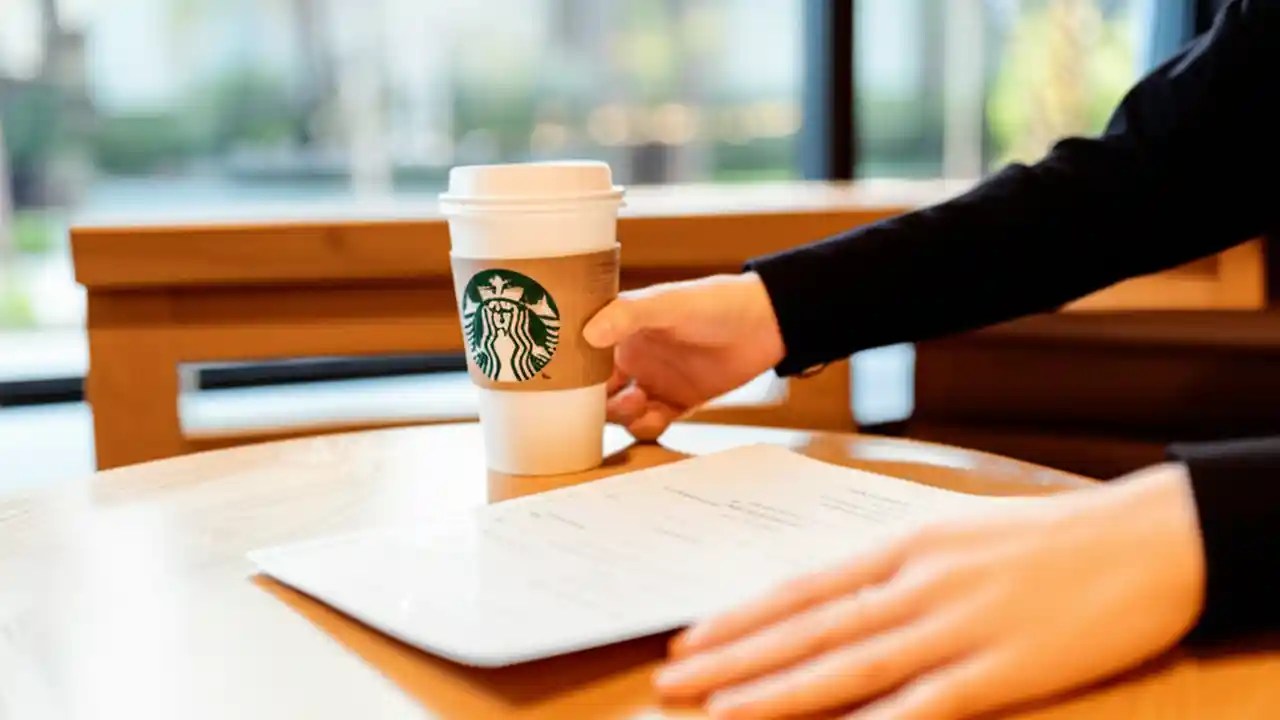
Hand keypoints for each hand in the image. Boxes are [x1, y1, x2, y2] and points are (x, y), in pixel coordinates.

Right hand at [584, 272, 785, 440]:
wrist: (767, 323)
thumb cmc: (715, 302)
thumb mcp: (667, 303)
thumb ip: (627, 316)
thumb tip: (588, 334)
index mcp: (622, 331)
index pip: (583, 356)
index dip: (572, 373)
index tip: (562, 387)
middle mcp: (634, 358)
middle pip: (597, 391)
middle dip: (595, 402)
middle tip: (605, 402)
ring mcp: (656, 382)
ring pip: (622, 412)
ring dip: (623, 415)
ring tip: (637, 404)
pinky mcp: (679, 403)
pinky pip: (652, 424)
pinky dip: (648, 426)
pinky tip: (657, 416)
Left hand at [653, 463, 1205, 718]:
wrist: (1144, 540)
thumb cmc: (1045, 536)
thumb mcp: (955, 533)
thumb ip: (891, 566)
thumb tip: (829, 595)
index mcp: (904, 545)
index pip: (801, 587)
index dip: (739, 617)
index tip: (689, 639)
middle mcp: (917, 583)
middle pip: (809, 627)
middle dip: (734, 658)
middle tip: (673, 680)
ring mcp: (958, 627)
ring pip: (849, 664)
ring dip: (778, 691)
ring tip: (720, 709)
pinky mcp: (1003, 670)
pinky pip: (925, 705)